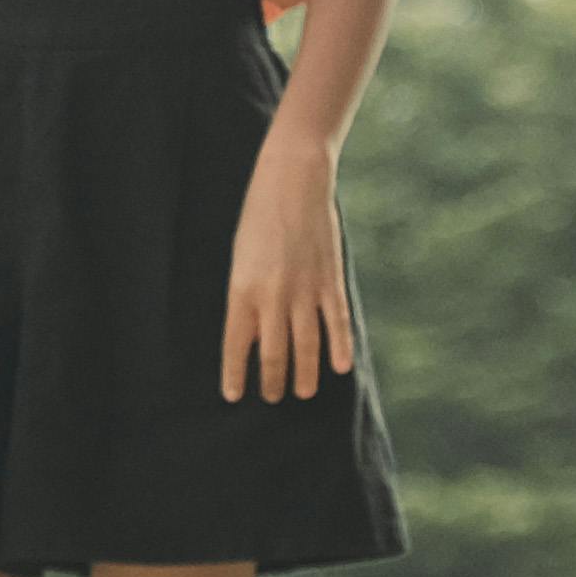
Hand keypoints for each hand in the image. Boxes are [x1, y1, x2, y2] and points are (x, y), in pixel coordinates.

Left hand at [222, 138, 355, 402]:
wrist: (293, 179)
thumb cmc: (259, 216)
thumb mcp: (241, 256)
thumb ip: (247, 295)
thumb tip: (255, 336)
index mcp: (242, 289)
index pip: (236, 345)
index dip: (235, 375)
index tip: (234, 396)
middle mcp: (273, 296)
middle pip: (273, 354)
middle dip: (273, 381)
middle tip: (274, 397)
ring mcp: (305, 289)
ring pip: (306, 346)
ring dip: (304, 375)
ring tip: (303, 392)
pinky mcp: (331, 280)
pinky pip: (337, 323)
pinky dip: (340, 348)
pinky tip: (340, 368)